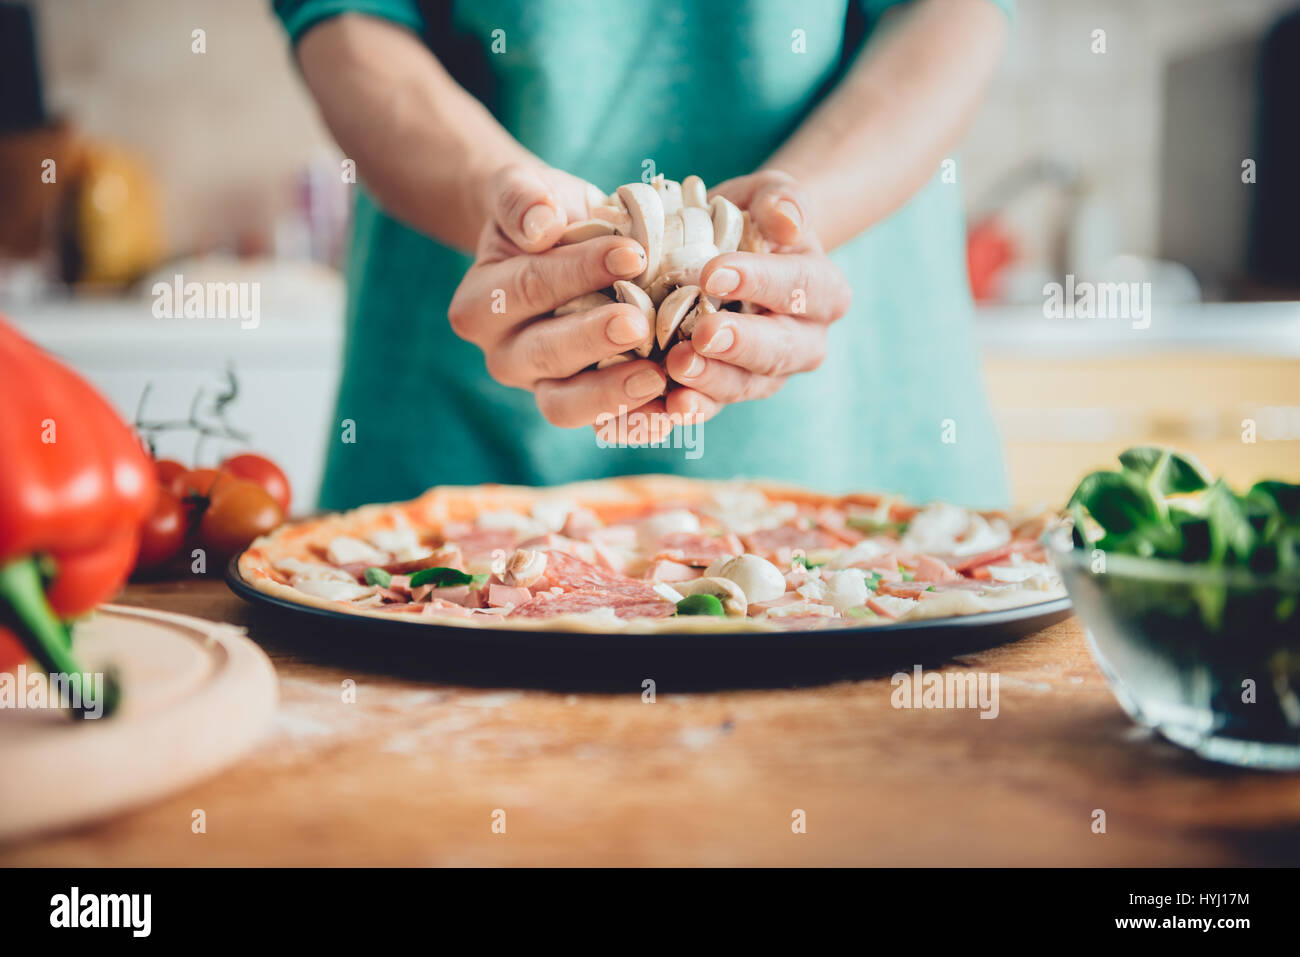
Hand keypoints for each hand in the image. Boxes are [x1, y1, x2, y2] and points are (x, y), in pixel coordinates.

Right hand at [448, 164, 668, 427]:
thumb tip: (539, 224)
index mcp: (478, 306)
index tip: (632, 254)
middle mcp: (503, 356)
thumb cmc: (546, 215)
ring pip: (566, 405)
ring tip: (659, 376)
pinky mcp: (582, 406)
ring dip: (612, 393)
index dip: (577, 272)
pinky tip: (674, 409)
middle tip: (640, 323)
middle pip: (544, 354)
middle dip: (594, 339)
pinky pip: (606, 425)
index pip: (528, 288)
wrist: (563, 245)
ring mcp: (541, 387)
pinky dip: (638, 422)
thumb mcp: (523, 189)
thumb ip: (520, 198)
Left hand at [660, 170, 852, 423]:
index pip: (799, 288)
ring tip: (675, 370)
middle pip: (779, 349)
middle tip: (701, 334)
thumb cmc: (750, 220)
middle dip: (739, 344)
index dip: (759, 282)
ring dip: (711, 381)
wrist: (726, 255)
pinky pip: (710, 407)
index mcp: (824, 293)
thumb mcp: (768, 194)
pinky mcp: (727, 393)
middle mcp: (805, 342)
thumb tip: (787, 221)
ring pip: (745, 385)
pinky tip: (662, 407)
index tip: (713, 273)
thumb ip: (781, 200)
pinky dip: (685, 409)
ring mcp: (767, 375)